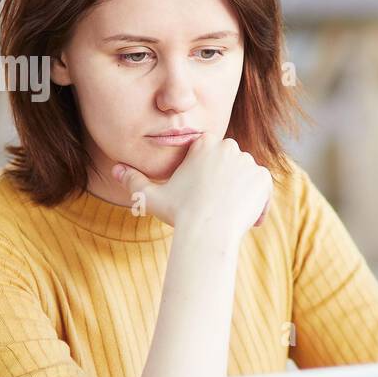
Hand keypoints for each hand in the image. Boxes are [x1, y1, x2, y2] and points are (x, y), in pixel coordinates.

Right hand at [112, 136, 271, 250]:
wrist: (207, 232)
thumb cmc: (178, 214)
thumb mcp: (151, 197)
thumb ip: (133, 181)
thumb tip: (114, 168)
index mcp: (203, 144)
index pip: (208, 153)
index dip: (206, 173)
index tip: (202, 190)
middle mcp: (228, 147)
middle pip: (227, 164)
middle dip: (224, 180)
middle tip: (215, 205)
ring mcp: (248, 161)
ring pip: (245, 176)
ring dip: (241, 191)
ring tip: (229, 213)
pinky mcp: (263, 178)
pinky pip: (262, 188)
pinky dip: (258, 202)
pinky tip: (247, 218)